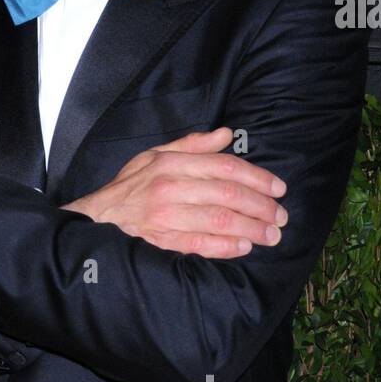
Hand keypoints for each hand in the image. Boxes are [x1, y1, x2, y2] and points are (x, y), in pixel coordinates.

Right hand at [62, 127, 287, 257]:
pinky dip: (225, 246)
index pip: (225, 167)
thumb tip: (227, 134)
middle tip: (281, 216)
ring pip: (219, 220)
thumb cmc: (132, 184)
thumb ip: (193, 145)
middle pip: (228, 194)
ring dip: (251, 228)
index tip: (278, 189)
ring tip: (271, 235)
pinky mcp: (161, 239)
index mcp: (172, 162)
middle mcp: (170, 186)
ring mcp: (165, 215)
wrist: (99, 215)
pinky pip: (200, 243)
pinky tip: (244, 247)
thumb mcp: (157, 155)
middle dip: (261, 206)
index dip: (257, 178)